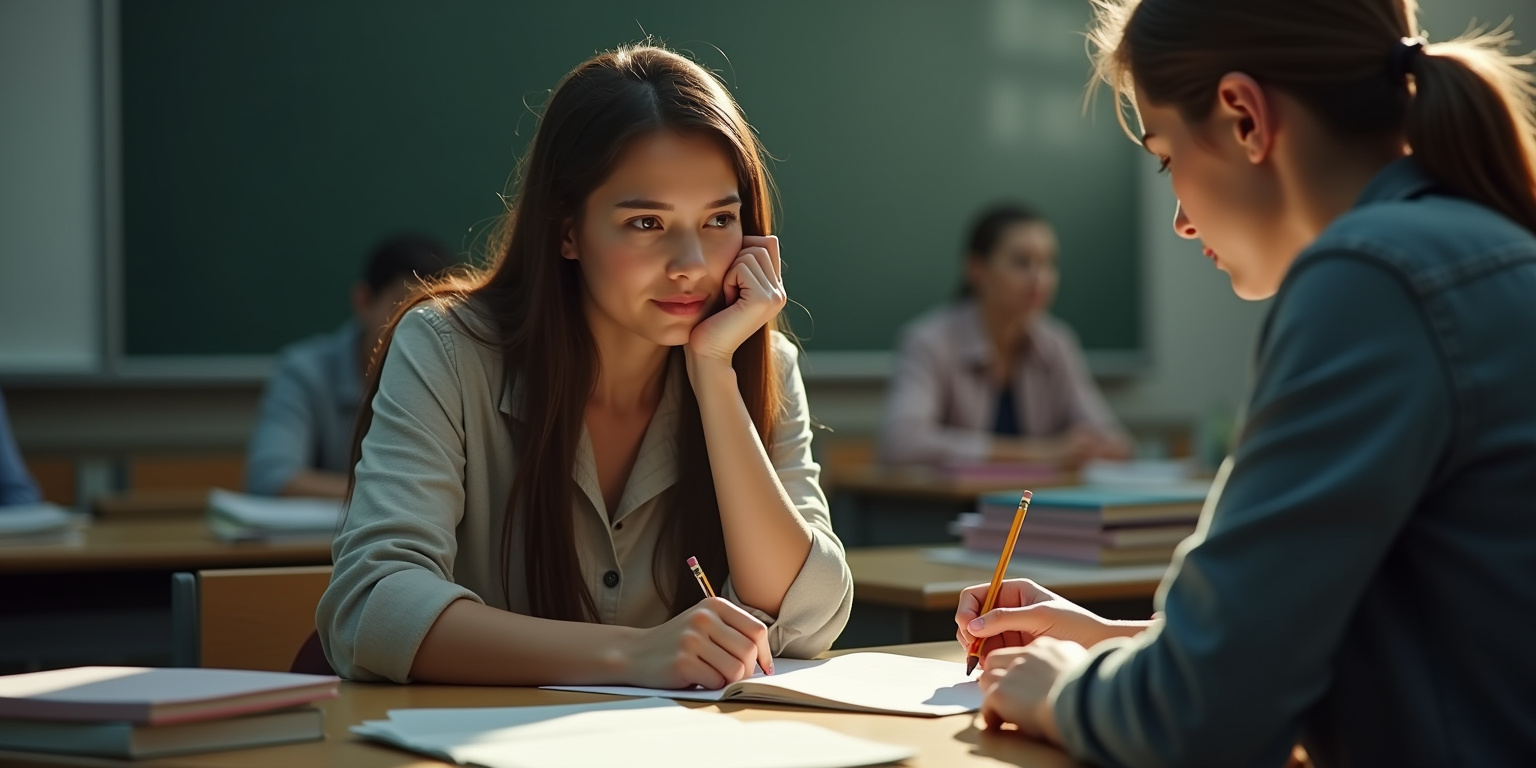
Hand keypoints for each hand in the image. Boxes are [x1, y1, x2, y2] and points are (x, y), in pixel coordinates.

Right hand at [623, 597, 773, 689]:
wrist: (636, 653)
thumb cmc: (679, 642)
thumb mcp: (705, 624)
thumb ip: (734, 632)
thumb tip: (765, 662)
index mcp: (714, 605)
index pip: (757, 630)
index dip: (764, 653)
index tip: (763, 668)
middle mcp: (703, 618)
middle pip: (748, 652)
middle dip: (746, 670)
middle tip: (733, 675)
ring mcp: (692, 639)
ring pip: (735, 669)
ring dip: (729, 680)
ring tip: (714, 675)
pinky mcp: (682, 661)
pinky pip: (715, 682)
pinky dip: (711, 686)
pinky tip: (697, 678)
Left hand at [686, 235, 785, 367]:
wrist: (707, 352)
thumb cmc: (709, 320)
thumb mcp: (728, 285)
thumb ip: (743, 263)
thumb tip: (752, 234)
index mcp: (774, 288)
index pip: (766, 243)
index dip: (742, 253)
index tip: (730, 281)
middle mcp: (780, 292)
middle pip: (759, 244)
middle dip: (734, 262)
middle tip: (728, 292)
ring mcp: (776, 296)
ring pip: (750, 253)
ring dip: (730, 271)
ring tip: (728, 298)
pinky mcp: (765, 299)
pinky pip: (742, 266)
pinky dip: (728, 280)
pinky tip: (727, 302)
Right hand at [957, 579, 1136, 656]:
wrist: (1096, 646)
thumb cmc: (1074, 625)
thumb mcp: (1038, 617)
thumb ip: (1004, 619)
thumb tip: (972, 626)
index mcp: (1013, 592)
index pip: (976, 595)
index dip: (966, 609)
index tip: (966, 627)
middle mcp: (1007, 609)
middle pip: (971, 617)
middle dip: (968, 632)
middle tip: (973, 650)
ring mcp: (1008, 631)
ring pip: (976, 638)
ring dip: (975, 649)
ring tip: (984, 661)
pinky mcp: (1012, 650)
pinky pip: (988, 653)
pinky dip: (984, 660)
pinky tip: (991, 667)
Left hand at [978, 637, 1087, 742]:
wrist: (1082, 701)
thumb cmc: (1091, 689)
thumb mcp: (1082, 661)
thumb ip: (1070, 660)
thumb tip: (1068, 670)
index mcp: (1046, 647)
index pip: (1020, 652)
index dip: (1015, 666)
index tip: (1020, 680)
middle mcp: (1025, 656)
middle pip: (995, 659)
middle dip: (996, 674)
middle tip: (1004, 693)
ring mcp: (1010, 674)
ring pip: (986, 678)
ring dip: (992, 693)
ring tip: (1001, 708)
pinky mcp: (1001, 693)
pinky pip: (987, 705)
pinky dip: (991, 716)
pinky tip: (999, 724)